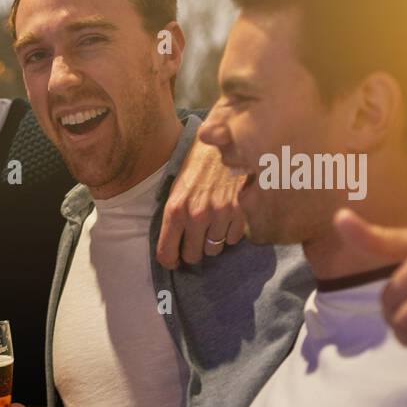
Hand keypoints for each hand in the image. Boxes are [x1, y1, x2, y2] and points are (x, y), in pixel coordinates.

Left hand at [155, 137, 245, 268]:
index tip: (175, 260)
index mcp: (175, 211)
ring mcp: (219, 216)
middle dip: (192, 252)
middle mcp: (196, 216)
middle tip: (194, 241)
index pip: (167, 254)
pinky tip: (226, 220)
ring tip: (211, 227)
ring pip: (214, 250)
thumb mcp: (175, 191)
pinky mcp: (239, 212)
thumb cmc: (196, 168)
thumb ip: (174, 218)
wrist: (222, 145)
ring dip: (212, 243)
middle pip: (193, 256)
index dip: (170, 261)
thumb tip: (173, 245)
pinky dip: (229, 234)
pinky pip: (233, 240)